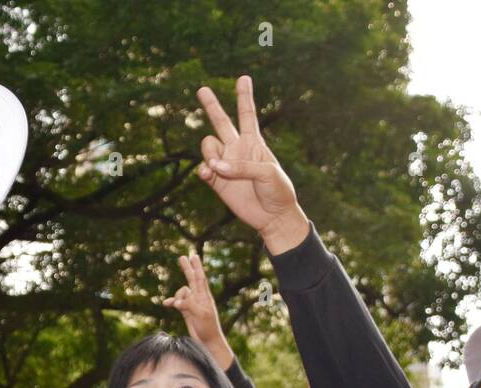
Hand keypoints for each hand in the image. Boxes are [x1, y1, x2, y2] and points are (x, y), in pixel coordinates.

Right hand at [162, 252, 232, 369]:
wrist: (208, 342)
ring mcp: (192, 304)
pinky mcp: (186, 311)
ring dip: (177, 297)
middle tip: (182, 257)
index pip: (200, 278)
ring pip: (181, 293)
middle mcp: (198, 298)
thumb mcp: (201, 314)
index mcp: (205, 296)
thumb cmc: (208, 328)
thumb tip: (176, 301)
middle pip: (191, 279)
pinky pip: (176, 303)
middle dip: (187, 268)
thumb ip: (189, 304)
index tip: (194, 255)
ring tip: (178, 307)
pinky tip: (166, 303)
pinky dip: (171, 302)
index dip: (197, 266)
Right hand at [196, 75, 308, 253]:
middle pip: (221, 122)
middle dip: (211, 105)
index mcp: (254, 143)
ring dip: (209, 152)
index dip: (244, 96)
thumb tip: (215, 166)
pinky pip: (203, 169)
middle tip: (202, 89)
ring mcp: (225, 165)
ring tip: (216, 166)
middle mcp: (237, 149)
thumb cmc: (278, 191)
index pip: (247, 114)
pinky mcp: (217, 182)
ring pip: (208, 146)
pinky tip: (209, 173)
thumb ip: (242, 167)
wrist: (273, 217)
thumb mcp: (267, 173)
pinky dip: (204, 169)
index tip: (244, 78)